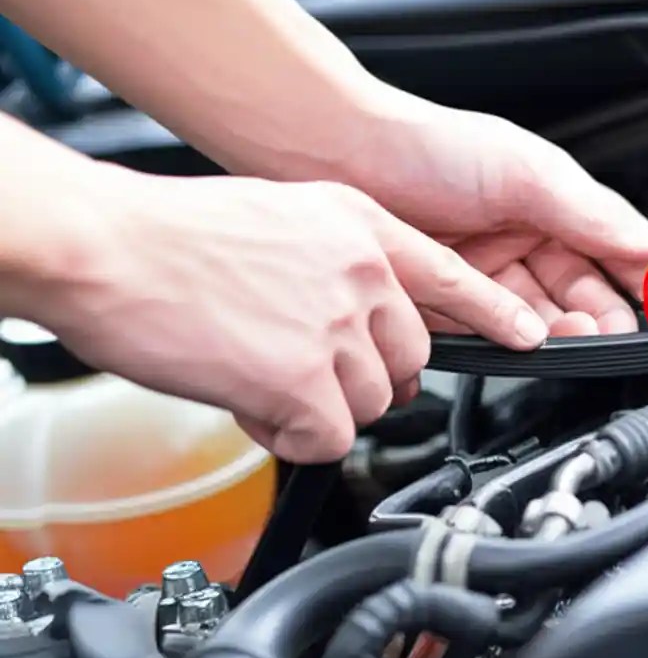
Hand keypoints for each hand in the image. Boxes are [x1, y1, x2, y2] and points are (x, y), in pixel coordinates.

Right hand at [36, 166, 547, 462]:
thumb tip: (361, 319)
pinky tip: (251, 401)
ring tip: (260, 377)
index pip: (451, 276)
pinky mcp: (306, 381)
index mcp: (359, 225)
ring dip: (320, 408)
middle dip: (367, 380)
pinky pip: (329, 437)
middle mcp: (361, 272)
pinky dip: (292, 435)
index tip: (530, 336)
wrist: (107, 248)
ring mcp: (338, 327)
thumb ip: (337, 264)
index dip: (493, 313)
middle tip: (310, 376)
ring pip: (372, 404)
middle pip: (410, 361)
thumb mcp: (281, 220)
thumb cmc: (173, 238)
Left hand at [342, 88, 647, 335]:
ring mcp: (492, 276)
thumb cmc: (427, 147)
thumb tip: (647, 245)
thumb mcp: (525, 172)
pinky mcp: (453, 306)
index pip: (623, 251)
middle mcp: (529, 242)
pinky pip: (494, 337)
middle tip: (619, 336)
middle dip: (610, 319)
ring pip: (546, 321)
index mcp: (558, 206)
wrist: (338, 158)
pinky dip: (516, 346)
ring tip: (572, 338)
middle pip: (590, 295)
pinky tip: (529, 343)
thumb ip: (589, 214)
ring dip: (567, 335)